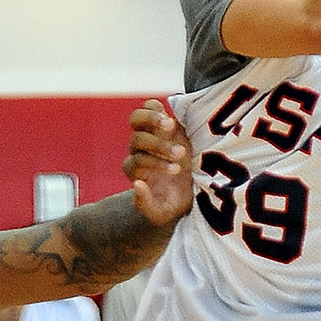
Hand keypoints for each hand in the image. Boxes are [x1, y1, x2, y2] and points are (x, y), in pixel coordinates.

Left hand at [125, 100, 191, 225]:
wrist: (183, 194)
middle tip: (181, 154)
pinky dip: (157, 108)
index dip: (154, 164)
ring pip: (137, 118)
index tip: (177, 171)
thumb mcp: (159, 213)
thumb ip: (146, 203)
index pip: (136, 162)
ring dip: (153, 120)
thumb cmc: (171, 205)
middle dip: (158, 146)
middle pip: (137, 140)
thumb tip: (137, 184)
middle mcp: (139, 151)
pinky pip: (151, 107)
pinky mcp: (163, 123)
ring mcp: (149, 134)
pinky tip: (172, 117)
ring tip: (172, 126)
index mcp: (136, 172)